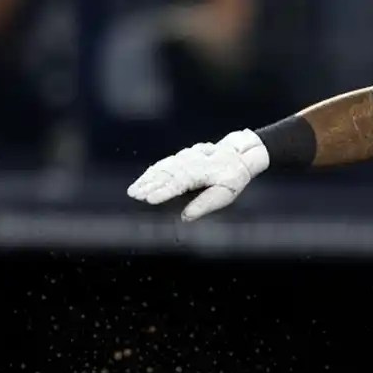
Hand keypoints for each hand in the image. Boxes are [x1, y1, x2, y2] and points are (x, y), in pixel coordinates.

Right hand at [127, 130, 269, 221]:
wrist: (238, 155)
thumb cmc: (232, 178)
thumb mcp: (225, 194)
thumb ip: (205, 204)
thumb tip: (185, 217)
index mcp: (202, 172)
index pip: (178, 183)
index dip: (163, 192)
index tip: (149, 199)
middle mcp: (191, 162)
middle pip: (167, 174)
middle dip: (149, 185)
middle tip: (134, 195)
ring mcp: (186, 157)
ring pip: (163, 167)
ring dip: (147, 178)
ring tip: (134, 190)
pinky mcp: (182, 155)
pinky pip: (165, 163)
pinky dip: (153, 171)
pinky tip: (143, 179)